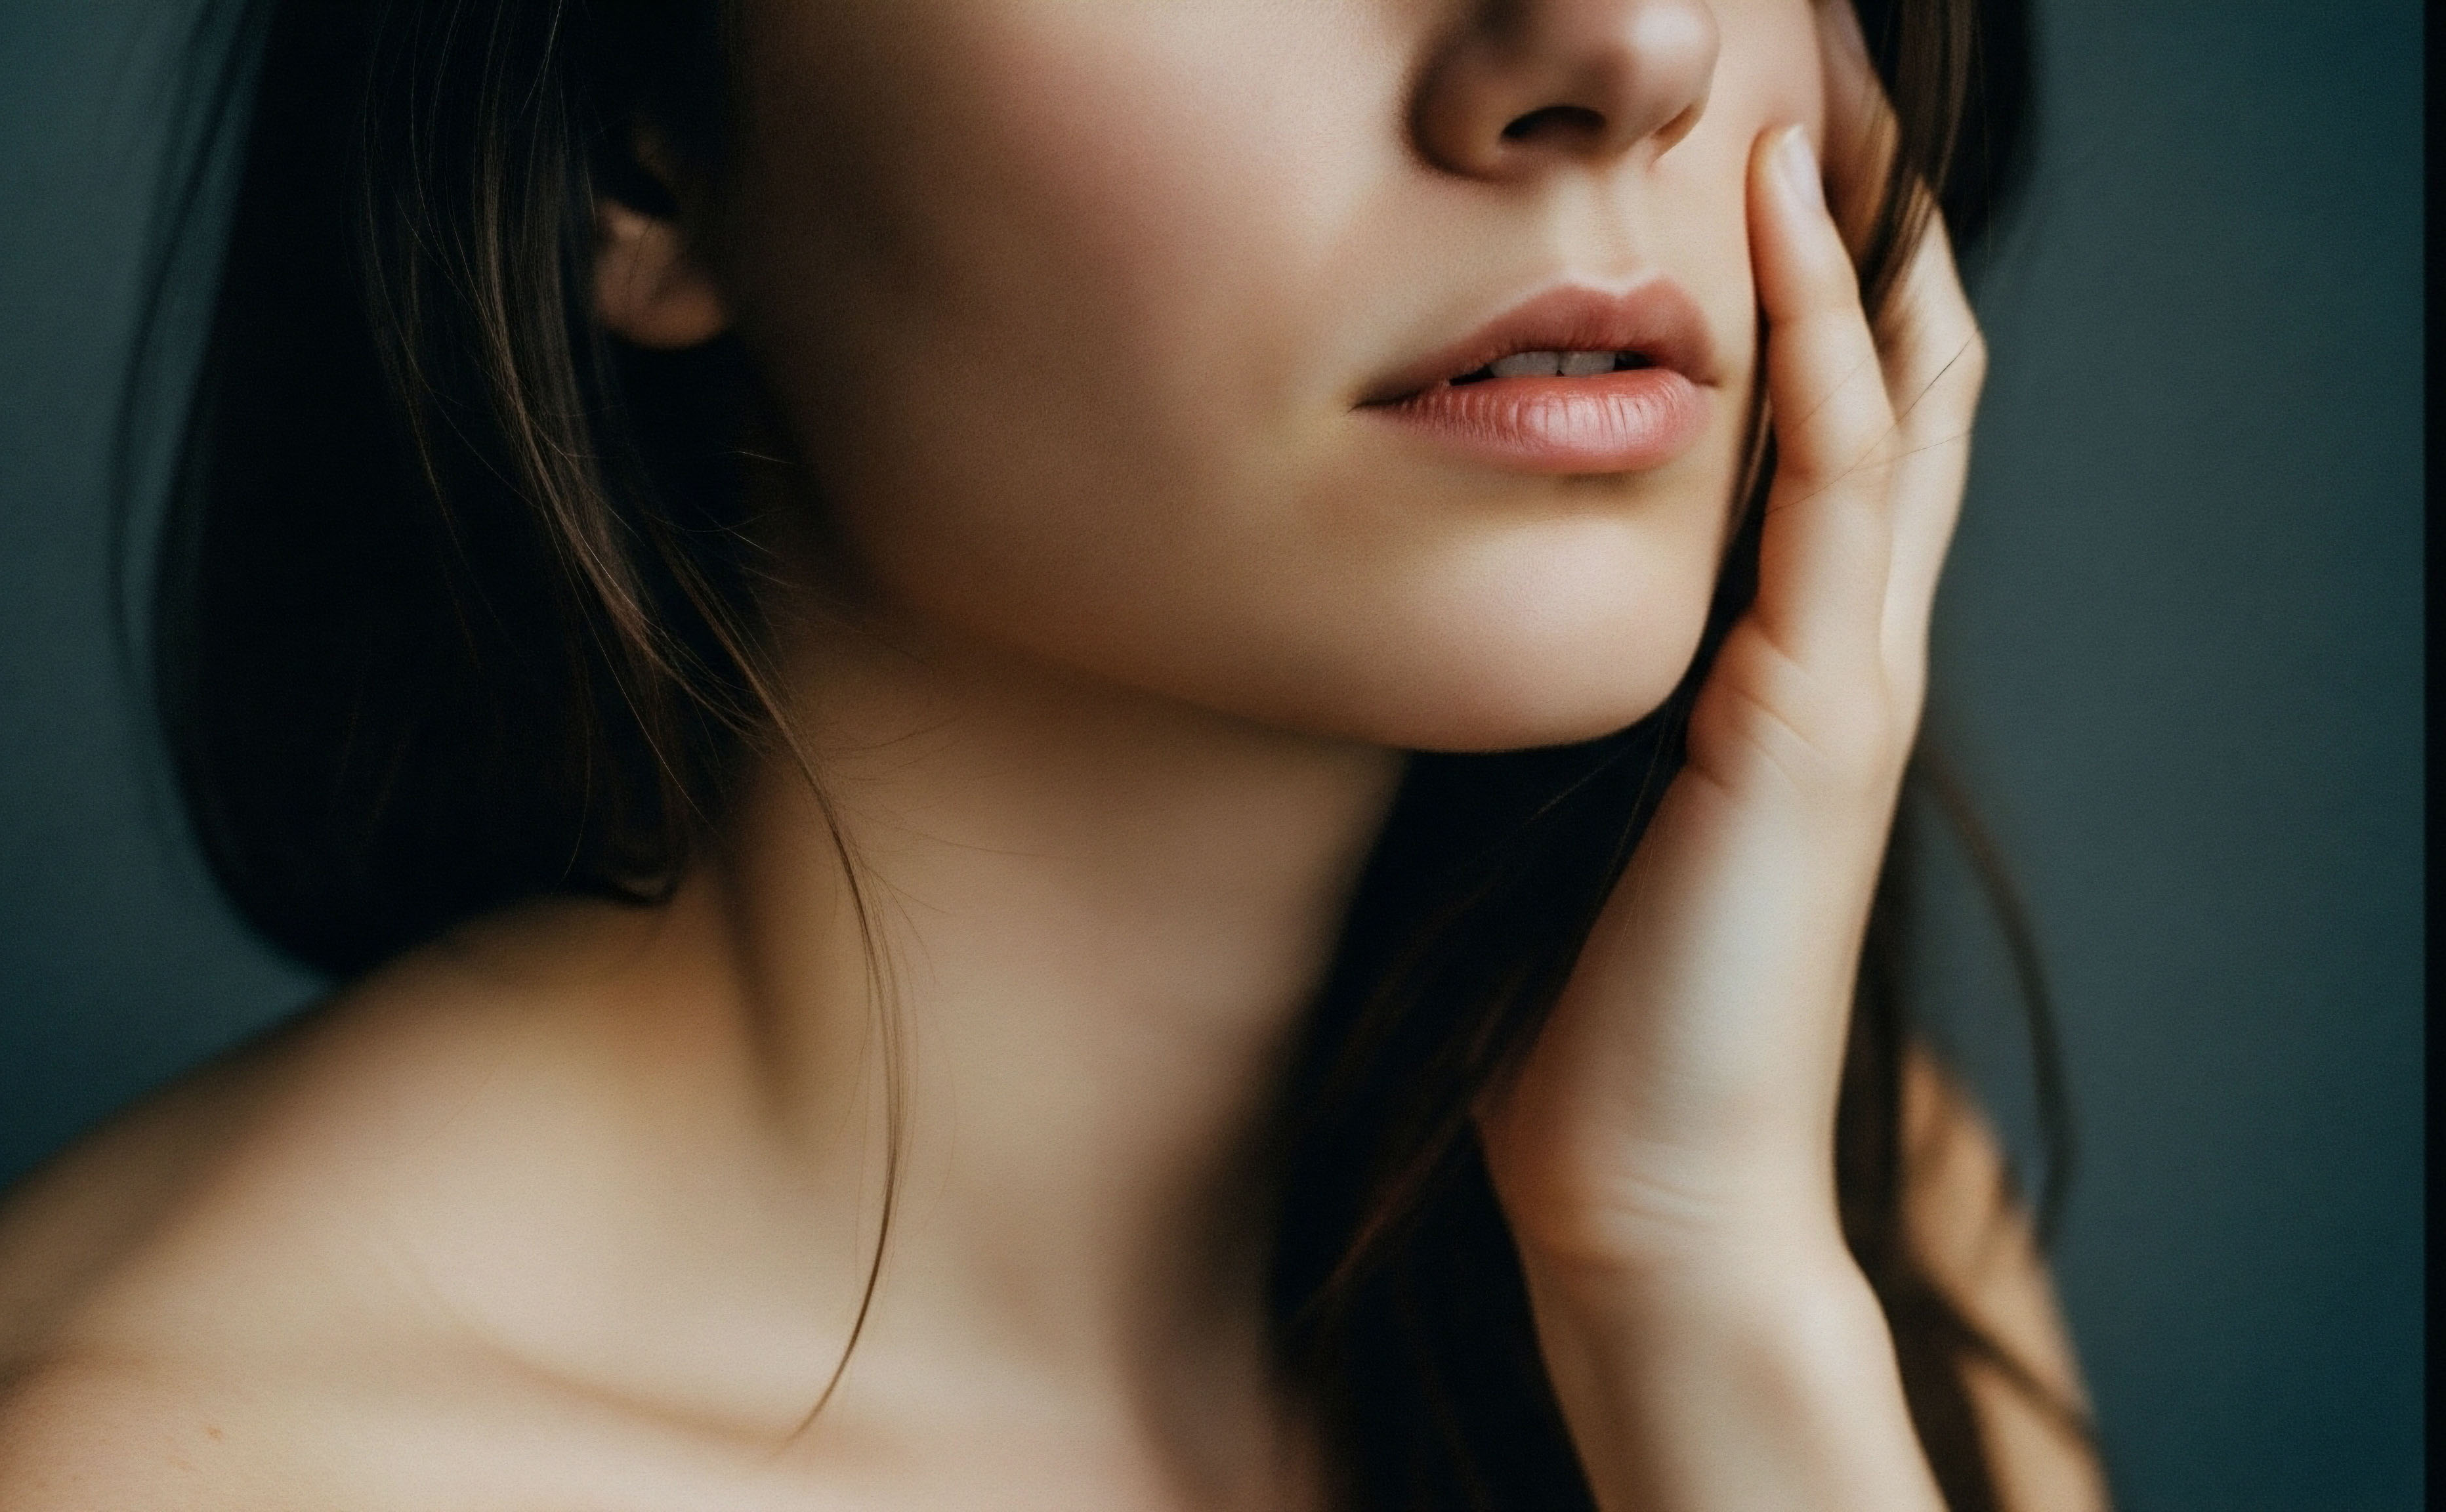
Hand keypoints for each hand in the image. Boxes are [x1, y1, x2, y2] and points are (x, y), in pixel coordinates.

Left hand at [1474, 111, 1985, 1276]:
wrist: (1650, 1189)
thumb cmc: (1588, 1017)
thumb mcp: (1570, 814)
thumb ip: (1570, 704)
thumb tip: (1469, 613)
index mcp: (1780, 680)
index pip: (1828, 457)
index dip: (1813, 315)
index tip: (1750, 189)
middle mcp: (1839, 658)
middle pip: (1893, 406)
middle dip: (1860, 256)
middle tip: (1813, 113)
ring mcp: (1847, 682)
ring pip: (1890, 413)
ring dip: (1854, 257)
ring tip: (1807, 121)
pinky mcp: (1817, 718)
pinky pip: (1838, 489)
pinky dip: (1825, 351)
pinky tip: (1791, 241)